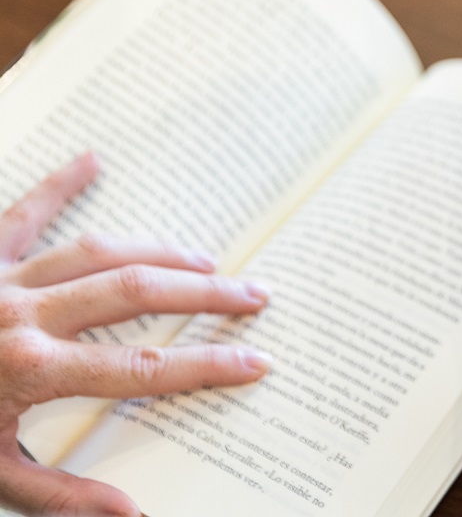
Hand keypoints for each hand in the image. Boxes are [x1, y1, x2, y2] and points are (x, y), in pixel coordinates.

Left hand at [0, 153, 271, 516]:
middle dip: (205, 294)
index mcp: (32, 370)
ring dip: (160, 251)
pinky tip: (93, 160)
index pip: (142, 368)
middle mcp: (26, 315)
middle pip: (137, 292)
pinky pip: (22, 213)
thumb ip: (61, 493)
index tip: (256, 361)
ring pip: (99, 251)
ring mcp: (4, 279)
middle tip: (256, 294)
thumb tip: (132, 513)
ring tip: (208, 259)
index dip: (206, 365)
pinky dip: (58, 186)